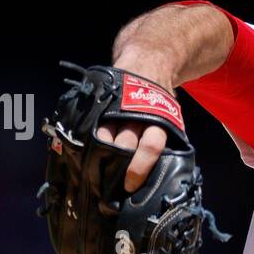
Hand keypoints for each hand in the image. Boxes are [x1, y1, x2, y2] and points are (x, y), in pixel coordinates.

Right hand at [95, 61, 174, 191]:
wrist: (146, 67)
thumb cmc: (158, 102)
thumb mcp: (171, 118)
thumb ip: (165, 142)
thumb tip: (162, 177)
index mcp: (158, 120)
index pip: (150, 146)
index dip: (139, 168)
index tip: (130, 186)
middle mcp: (135, 114)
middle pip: (123, 145)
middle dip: (116, 167)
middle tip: (110, 185)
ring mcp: (115, 108)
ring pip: (102, 137)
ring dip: (99, 156)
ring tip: (94, 172)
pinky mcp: (101, 105)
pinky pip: (90, 126)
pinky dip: (87, 142)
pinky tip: (83, 154)